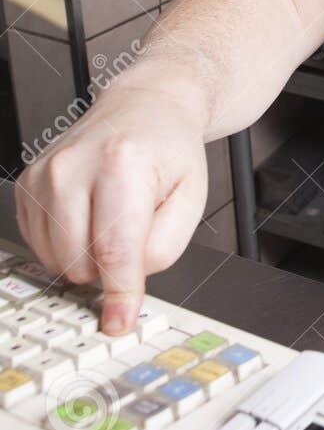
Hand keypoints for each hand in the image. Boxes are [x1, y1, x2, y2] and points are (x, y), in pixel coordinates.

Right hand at [14, 88, 208, 334]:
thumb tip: (125, 287)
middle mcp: (74, 166)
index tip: (118, 322)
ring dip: (88, 257)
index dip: (118, 293)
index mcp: (122, 164)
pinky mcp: (27, 185)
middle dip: (111, 265)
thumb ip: (162, 250)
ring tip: (111, 218)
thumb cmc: (169, 151)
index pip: (114, 248)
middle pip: (81, 260)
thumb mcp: (191, 200)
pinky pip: (40, 246)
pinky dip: (67, 245)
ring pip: (57, 259)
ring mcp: (44, 174)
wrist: (145, 108)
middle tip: (133, 230)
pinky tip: (88, 217)